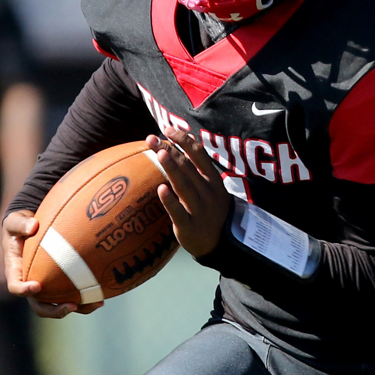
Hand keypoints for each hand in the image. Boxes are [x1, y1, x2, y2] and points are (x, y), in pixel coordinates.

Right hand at [1, 209, 100, 318]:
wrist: (31, 228)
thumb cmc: (20, 224)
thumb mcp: (15, 220)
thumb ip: (21, 223)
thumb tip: (33, 226)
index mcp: (16, 272)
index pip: (16, 287)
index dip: (24, 290)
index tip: (37, 286)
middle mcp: (30, 284)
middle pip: (39, 306)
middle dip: (54, 311)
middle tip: (70, 306)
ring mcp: (47, 287)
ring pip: (59, 306)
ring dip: (77, 308)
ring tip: (95, 303)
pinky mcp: (60, 285)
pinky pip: (72, 296)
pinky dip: (86, 298)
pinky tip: (101, 296)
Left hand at [149, 126, 231, 258]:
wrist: (223, 244)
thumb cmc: (212, 211)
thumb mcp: (212, 188)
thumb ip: (198, 168)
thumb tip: (184, 142)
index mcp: (213, 181)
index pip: (199, 155)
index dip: (184, 140)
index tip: (167, 129)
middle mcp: (207, 193)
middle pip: (187, 167)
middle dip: (170, 150)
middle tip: (152, 139)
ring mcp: (199, 210)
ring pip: (184, 186)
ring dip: (172, 168)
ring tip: (160, 153)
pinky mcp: (188, 227)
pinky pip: (178, 213)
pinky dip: (170, 201)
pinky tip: (161, 189)